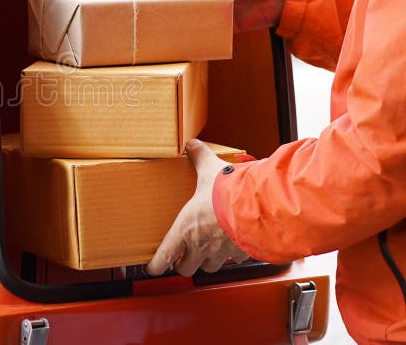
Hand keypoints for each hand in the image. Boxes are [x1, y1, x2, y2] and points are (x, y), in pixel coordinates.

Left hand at [146, 139, 248, 276]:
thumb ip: (198, 157)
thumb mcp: (209, 168)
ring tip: (208, 249)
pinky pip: (234, 260)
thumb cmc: (228, 191)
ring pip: (209, 267)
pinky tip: (233, 243)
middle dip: (184, 263)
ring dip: (207, 260)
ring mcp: (221, 252)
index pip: (164, 256)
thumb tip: (192, 144)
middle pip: (186, 268)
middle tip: (184, 255)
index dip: (155, 265)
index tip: (152, 267)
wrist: (260, 203)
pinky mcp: (241, 253)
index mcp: (186, 229)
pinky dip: (232, 255)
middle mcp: (201, 245)